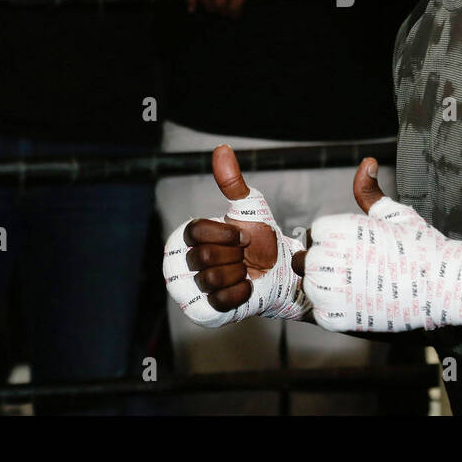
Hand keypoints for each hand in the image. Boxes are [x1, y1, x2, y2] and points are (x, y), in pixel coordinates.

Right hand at [162, 145, 308, 326]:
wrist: (280, 271)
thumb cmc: (260, 238)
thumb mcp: (248, 207)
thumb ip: (232, 182)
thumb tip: (222, 149)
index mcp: (188, 237)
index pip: (196, 233)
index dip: (226, 234)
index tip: (243, 236)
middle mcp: (181, 263)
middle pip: (203, 258)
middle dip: (234, 255)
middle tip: (243, 257)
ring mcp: (189, 289)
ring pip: (211, 279)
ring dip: (238, 274)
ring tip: (243, 271)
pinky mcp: (203, 312)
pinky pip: (220, 302)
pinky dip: (241, 294)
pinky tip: (246, 288)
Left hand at [303, 158, 448, 332]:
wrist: (442, 286)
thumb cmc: (420, 247)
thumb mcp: (394, 213)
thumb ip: (369, 192)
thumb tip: (367, 163)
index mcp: (334, 229)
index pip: (316, 234)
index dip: (337, 241)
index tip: (361, 249)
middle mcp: (325, 258)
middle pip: (307, 261)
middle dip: (328, 264)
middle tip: (362, 270)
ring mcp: (329, 291)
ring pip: (312, 288)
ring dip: (330, 289)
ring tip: (364, 286)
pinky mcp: (337, 319)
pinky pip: (322, 315)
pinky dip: (338, 313)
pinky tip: (363, 304)